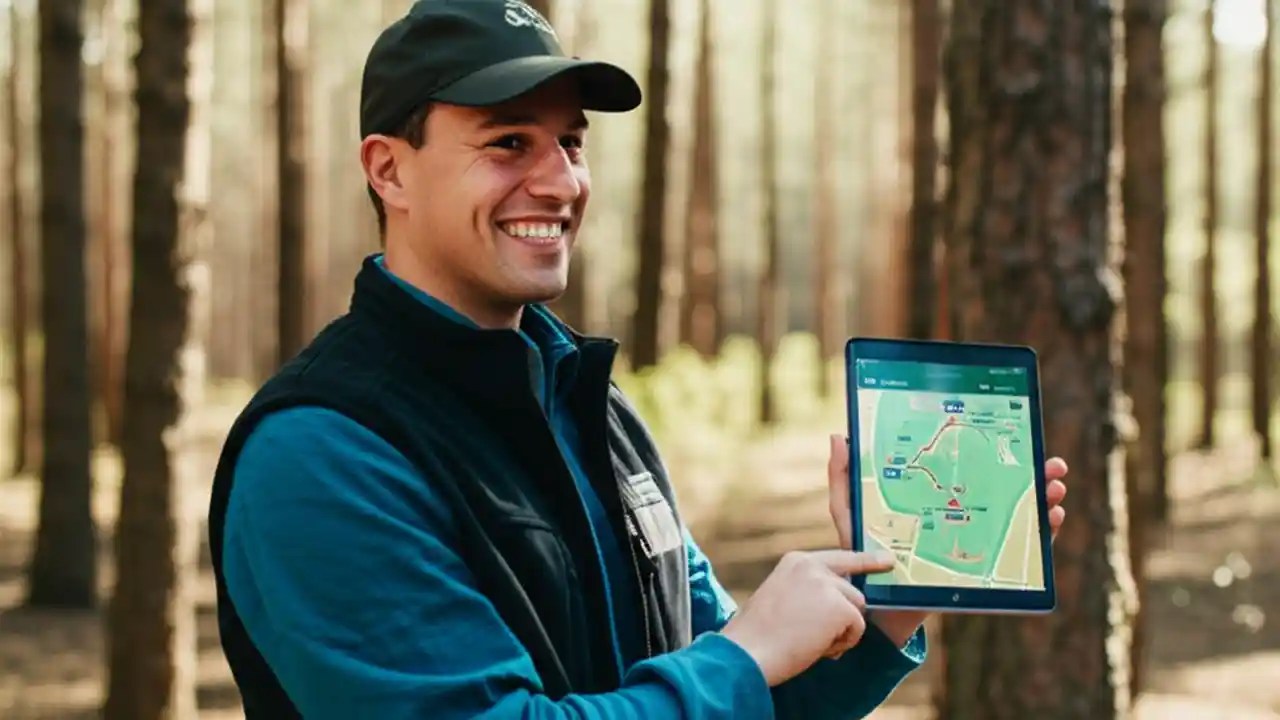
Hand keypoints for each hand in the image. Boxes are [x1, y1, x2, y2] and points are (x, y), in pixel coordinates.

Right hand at [720, 549, 894, 685]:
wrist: (747, 652)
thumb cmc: (757, 635)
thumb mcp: (779, 597)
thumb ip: (805, 590)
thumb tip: (834, 604)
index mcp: (795, 561)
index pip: (839, 558)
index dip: (865, 562)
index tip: (886, 561)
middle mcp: (812, 566)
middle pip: (852, 591)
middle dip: (843, 616)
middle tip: (819, 637)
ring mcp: (827, 584)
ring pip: (857, 610)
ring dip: (840, 632)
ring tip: (810, 641)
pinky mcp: (840, 606)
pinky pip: (858, 628)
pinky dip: (843, 643)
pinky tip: (817, 647)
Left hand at [825, 434, 1069, 644]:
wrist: (875, 603)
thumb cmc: (862, 552)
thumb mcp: (850, 511)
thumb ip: (843, 476)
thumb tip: (841, 435)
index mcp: (937, 490)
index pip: (971, 464)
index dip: (996, 448)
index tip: (1015, 431)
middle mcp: (961, 509)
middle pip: (1004, 485)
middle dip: (1033, 470)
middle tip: (1051, 461)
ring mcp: (975, 537)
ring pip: (1019, 513)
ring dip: (1044, 497)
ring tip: (1055, 485)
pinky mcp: (984, 567)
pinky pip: (1021, 550)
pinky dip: (1043, 534)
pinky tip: (1053, 518)